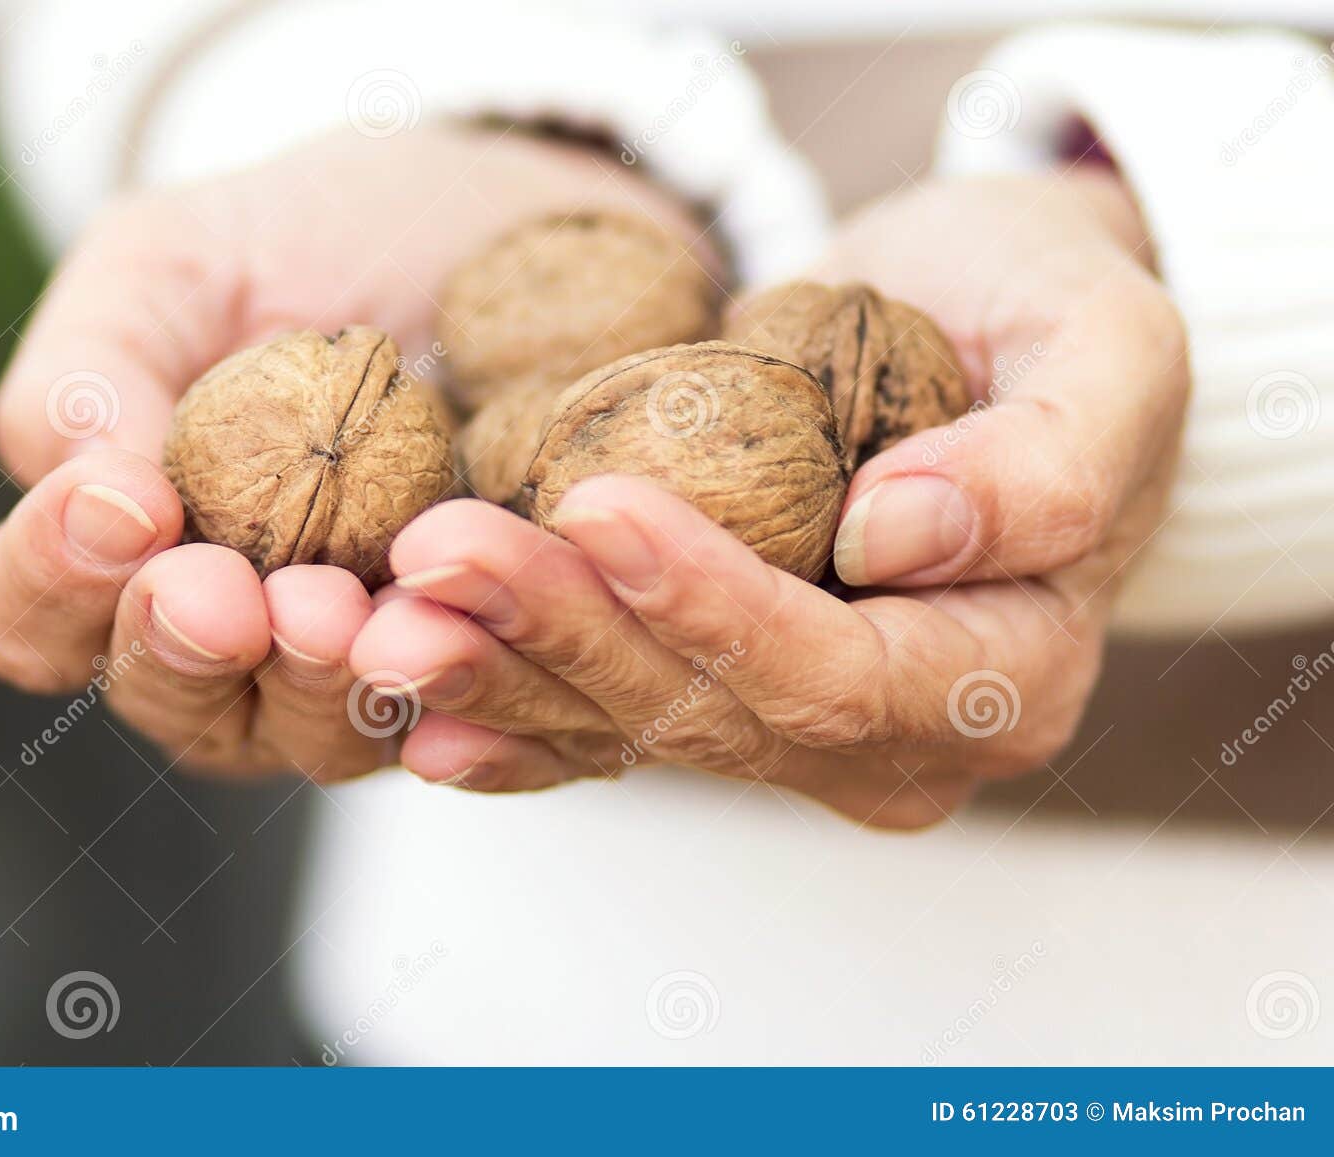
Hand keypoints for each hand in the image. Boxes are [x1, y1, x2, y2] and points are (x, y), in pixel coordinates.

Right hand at [0, 125, 706, 779]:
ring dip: (309, 684)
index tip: (122, 501)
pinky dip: (438, 680)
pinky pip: (447, 710)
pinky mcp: (466, 664)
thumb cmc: (305, 246)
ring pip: (302, 736)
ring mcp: (344, 670)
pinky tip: (444, 630)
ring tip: (335, 608)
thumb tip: (88, 486)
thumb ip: (91, 372)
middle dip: (182, 651)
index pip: (32, 615)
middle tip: (220, 592)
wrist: (493, 233)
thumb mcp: (172, 265)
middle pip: (165, 701)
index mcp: (119, 551)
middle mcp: (222, 638)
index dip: (53, 579)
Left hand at [352, 169, 1188, 824]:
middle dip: (564, 638)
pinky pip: (599, 724)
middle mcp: (887, 738)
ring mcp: (788, 731)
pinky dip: (506, 718)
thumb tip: (900, 541)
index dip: (712, 607)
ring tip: (387, 619)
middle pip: (707, 716)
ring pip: (631, 726)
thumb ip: (1044, 465)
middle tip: (435, 560)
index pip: (836, 675)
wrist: (976, 323)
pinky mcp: (711, 692)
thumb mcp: (1106, 351)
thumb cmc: (1045, 321)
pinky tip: (411, 710)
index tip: (597, 507)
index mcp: (1001, 680)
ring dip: (500, 675)